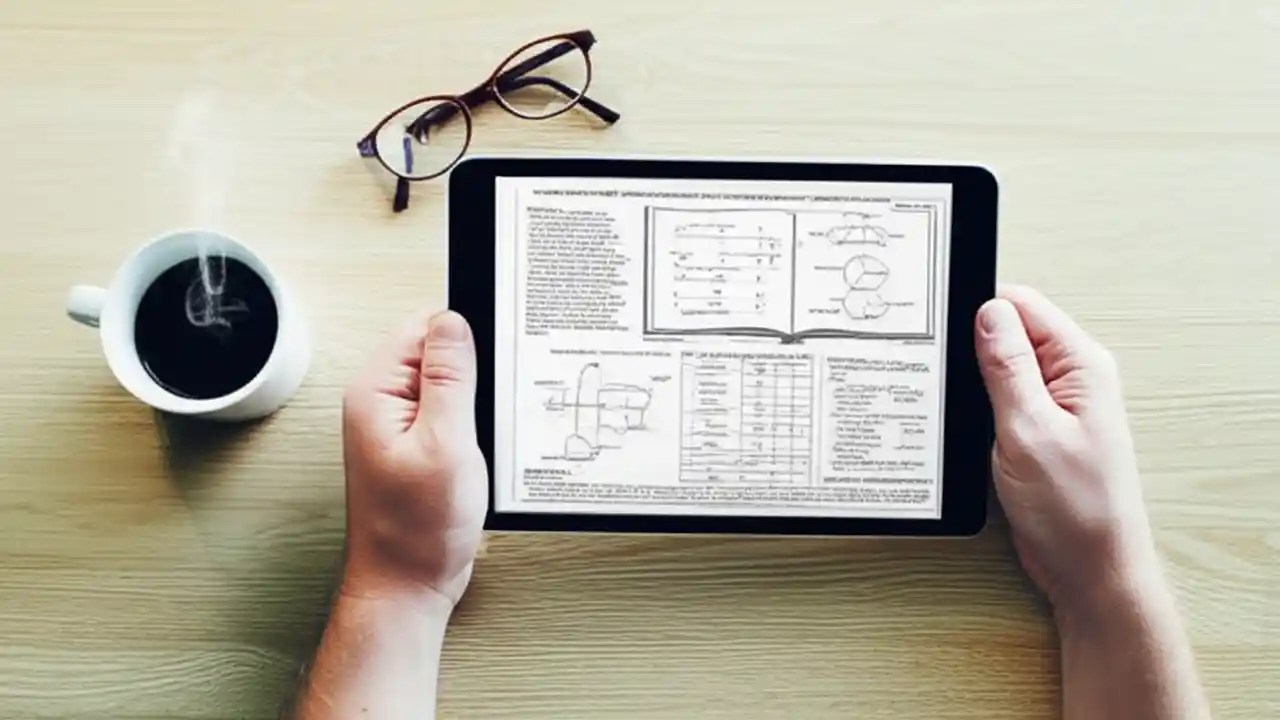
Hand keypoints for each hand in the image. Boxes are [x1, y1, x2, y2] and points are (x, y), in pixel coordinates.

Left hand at [340, 310, 487, 605]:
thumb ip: (450, 377)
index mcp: (377, 392)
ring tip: (477, 439)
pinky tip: (476, 452)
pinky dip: (471, 426)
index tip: (489, 365)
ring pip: (449, 384)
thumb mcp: (445, 442)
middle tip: (482, 413)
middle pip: (437, 352)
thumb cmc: (415, 530)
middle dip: (473, 373)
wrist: (407, 586)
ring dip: (474, 403)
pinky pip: (450, 414)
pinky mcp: (417, 445)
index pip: (423, 327)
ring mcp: (398, 425)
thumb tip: (454, 321)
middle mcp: (381, 403)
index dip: (464, 338)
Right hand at [974, 286, 1160, 617]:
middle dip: (970, 348)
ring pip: (998, 368)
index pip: (1022, 305)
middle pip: (1008, 332)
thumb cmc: (1074, 510)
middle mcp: (1071, 379)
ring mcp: (1054, 406)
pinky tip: (963, 426)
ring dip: (972, 382)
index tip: (941, 329)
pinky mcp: (1037, 432)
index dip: (978, 310)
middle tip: (940, 373)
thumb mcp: (1030, 430)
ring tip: (953, 405)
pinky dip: (977, 408)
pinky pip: (1000, 400)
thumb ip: (1007, 367)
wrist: (1090, 572)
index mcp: (1080, 365)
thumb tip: (988, 312)